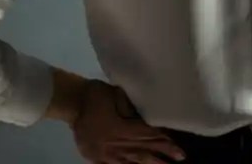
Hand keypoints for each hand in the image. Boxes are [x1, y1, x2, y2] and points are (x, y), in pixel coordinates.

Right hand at [69, 79, 184, 162]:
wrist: (71, 101)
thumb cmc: (95, 94)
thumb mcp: (116, 93)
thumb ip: (131, 106)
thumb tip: (149, 114)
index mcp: (123, 128)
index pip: (148, 136)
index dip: (164, 142)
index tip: (179, 149)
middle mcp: (117, 144)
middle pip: (143, 151)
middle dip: (162, 155)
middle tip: (180, 160)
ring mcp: (107, 153)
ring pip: (131, 161)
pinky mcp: (98, 156)